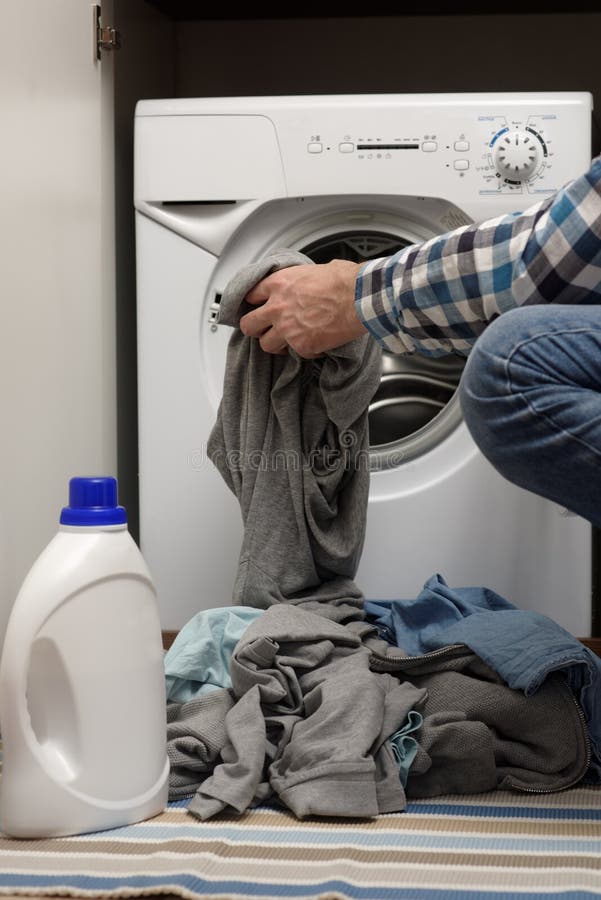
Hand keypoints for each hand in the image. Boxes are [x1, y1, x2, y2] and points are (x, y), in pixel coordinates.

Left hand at [239, 259, 365, 357]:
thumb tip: (306, 282)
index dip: (255, 302)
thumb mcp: (315, 269)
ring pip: (265, 345)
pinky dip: (306, 350)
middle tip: (264, 329)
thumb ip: (300, 280)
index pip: (250, 295)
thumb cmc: (345, 281)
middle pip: (248, 325)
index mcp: (278, 284)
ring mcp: (287, 329)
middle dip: (255, 327)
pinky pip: (296, 354)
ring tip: (287, 341)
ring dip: (275, 343)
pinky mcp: (301, 346)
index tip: (259, 306)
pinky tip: (316, 343)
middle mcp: (277, 307)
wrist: (360, 299)